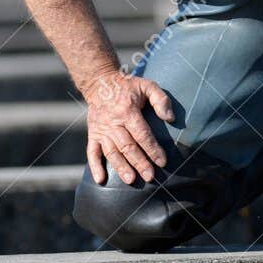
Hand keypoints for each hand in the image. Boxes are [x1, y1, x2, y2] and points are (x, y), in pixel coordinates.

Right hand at [84, 71, 174, 186]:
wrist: (100, 83)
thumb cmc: (128, 87)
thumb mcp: (147, 86)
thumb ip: (161, 100)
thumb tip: (170, 118)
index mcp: (127, 111)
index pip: (142, 134)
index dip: (152, 149)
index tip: (162, 162)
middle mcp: (113, 122)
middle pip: (127, 146)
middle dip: (139, 162)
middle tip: (150, 176)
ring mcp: (101, 130)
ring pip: (112, 151)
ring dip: (121, 167)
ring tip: (130, 180)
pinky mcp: (93, 134)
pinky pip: (92, 152)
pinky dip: (94, 166)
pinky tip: (100, 180)